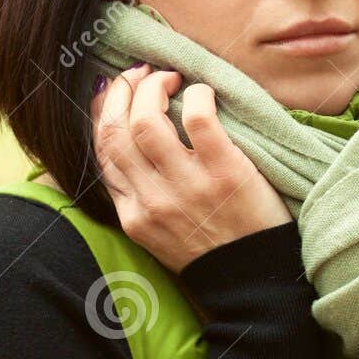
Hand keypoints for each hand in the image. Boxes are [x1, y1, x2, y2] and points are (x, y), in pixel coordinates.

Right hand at [91, 63, 291, 274]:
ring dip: (155, 88)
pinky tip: (204, 94)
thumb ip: (139, 194)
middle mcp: (152, 200)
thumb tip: (127, 141)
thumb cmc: (212, 251)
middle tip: (143, 75)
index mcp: (133, 214)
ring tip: (171, 79)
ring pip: (147, 121)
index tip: (114, 90)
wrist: (256, 283)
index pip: (103, 150)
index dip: (103, 110)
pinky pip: (199, 119)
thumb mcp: (159, 233)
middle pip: (116, 130)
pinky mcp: (225, 173)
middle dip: (123, 90)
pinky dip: (197, 95)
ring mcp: (187, 187)